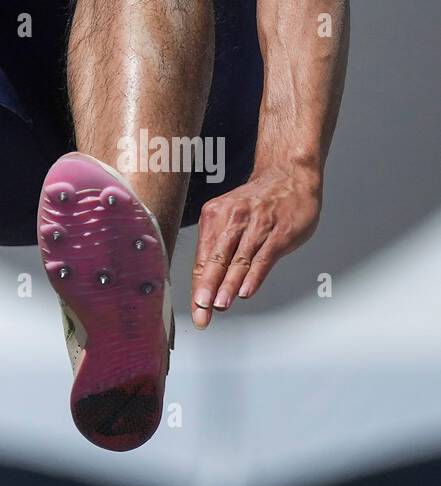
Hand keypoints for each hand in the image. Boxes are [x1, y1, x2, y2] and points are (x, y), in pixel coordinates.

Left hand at [190, 168, 321, 327]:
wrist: (288, 175)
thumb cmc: (258, 201)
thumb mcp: (230, 216)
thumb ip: (220, 246)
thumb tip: (208, 280)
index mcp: (214, 216)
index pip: (203, 258)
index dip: (198, 286)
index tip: (196, 308)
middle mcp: (232, 219)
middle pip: (216, 260)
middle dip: (207, 288)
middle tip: (202, 310)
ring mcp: (257, 225)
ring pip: (238, 260)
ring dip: (228, 285)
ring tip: (219, 304)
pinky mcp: (279, 232)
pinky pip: (263, 256)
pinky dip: (254, 275)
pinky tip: (246, 290)